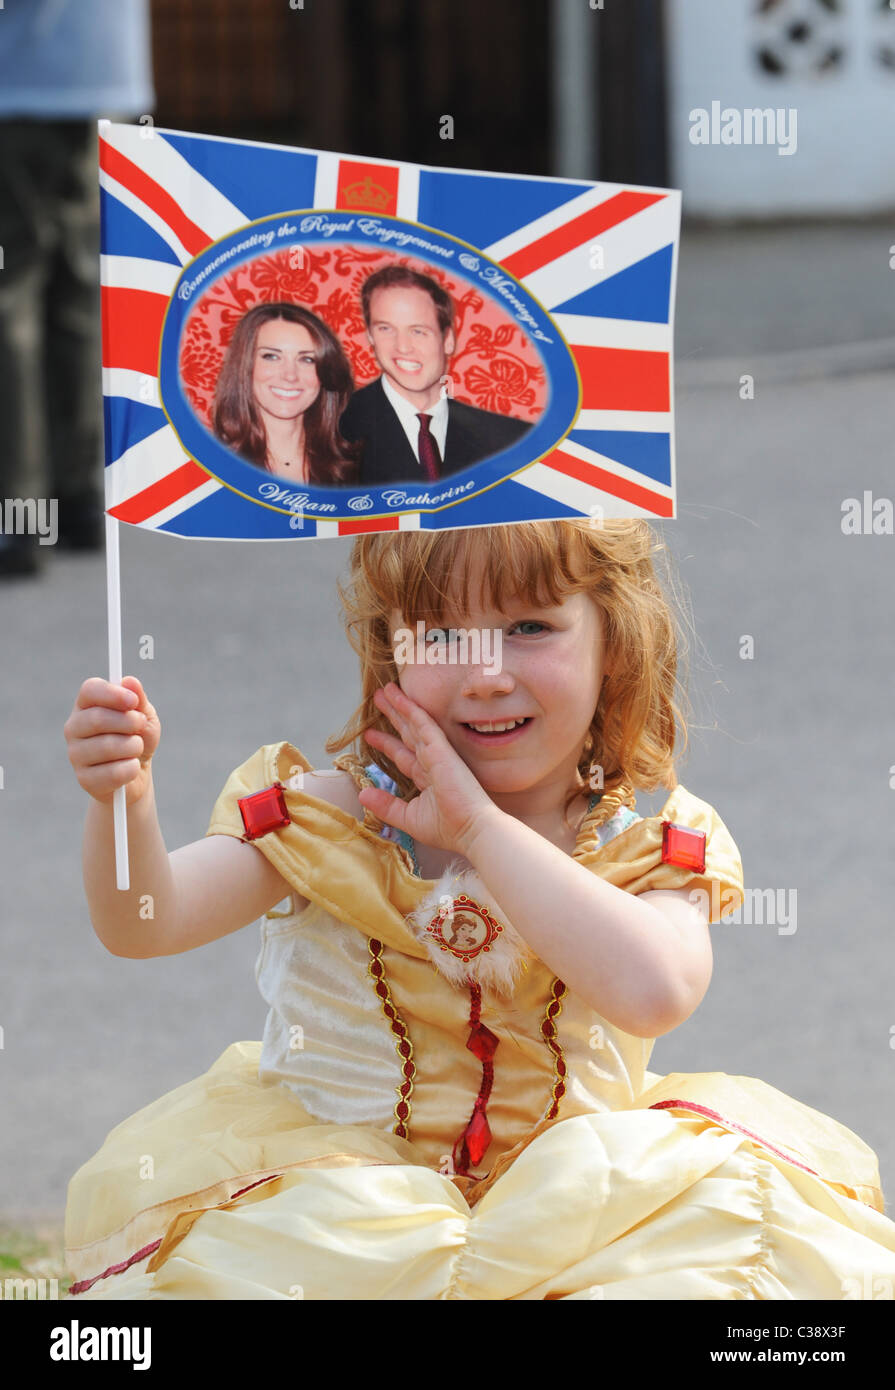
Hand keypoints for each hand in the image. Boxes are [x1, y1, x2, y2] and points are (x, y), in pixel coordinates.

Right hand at [64, 676, 160, 806]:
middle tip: (141, 725)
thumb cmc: (138, 737)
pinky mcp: (84, 779)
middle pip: (98, 718)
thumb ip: (138, 699)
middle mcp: (74, 727)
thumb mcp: (144, 715)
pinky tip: (131, 767)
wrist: (137, 773)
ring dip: (134, 746)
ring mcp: (75, 754)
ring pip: (107, 746)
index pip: (90, 690)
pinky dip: (131, 769)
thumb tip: (130, 681)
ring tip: (137, 748)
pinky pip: (113, 772)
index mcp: (86, 705)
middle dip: (129, 722)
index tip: (134, 701)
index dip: (113, 694)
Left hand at [359, 682, 500, 855]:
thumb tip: (362, 794)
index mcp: (427, 778)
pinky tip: (400, 698)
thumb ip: (385, 805)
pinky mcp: (442, 750)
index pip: (403, 755)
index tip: (370, 734)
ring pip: (415, 724)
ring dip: (399, 707)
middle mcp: (432, 762)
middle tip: (378, 699)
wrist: (472, 830)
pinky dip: (412, 710)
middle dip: (393, 716)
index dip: (387, 743)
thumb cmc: (448, 828)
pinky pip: (424, 724)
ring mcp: (438, 754)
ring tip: (384, 691)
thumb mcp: (408, 818)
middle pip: (408, 734)